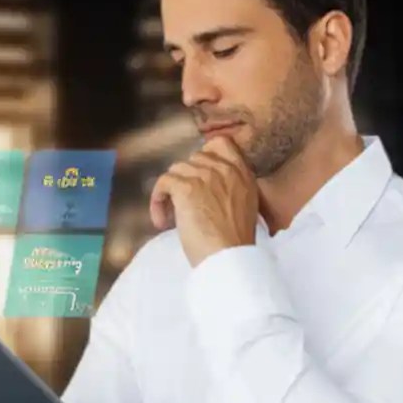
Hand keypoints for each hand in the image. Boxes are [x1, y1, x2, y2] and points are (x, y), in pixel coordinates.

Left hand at [149, 136, 257, 266]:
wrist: (230, 257)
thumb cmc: (235, 243)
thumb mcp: (245, 209)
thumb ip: (231, 190)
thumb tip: (208, 190)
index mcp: (243, 173)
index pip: (221, 144)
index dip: (204, 156)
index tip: (196, 176)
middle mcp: (225, 169)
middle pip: (193, 158)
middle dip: (185, 180)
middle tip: (182, 205)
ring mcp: (205, 176)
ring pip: (176, 170)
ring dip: (169, 193)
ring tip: (171, 218)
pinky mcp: (186, 187)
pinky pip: (163, 183)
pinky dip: (157, 201)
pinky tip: (162, 221)